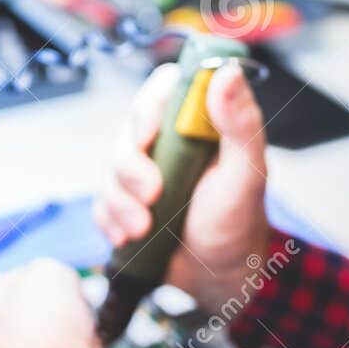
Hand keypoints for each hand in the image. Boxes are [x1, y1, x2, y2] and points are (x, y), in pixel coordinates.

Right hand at [93, 60, 270, 314]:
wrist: (220, 276)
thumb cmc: (239, 221)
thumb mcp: (247, 173)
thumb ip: (240, 124)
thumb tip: (228, 72)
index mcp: (197, 123)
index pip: (163, 88)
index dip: (148, 104)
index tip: (148, 133)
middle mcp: (167, 141)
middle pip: (128, 130)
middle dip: (130, 166)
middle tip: (152, 194)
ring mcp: (142, 171)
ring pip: (109, 168)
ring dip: (120, 200)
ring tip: (144, 228)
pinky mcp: (125, 202)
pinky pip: (100, 202)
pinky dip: (111, 221)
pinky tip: (130, 237)